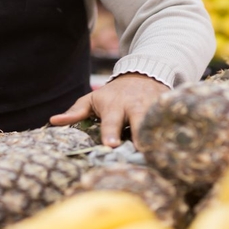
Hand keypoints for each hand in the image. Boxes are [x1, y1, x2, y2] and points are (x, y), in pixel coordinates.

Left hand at [50, 73, 167, 146]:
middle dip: (139, 134)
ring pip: (157, 121)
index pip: (111, 121)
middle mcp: (135, 106)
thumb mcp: (93, 99)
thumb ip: (76, 111)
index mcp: (114, 105)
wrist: (143, 74)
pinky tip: (175, 146)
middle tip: (141, 150)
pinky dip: (173, 132)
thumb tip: (53, 121)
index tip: (111, 145)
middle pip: (138, 121)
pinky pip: (171, 121)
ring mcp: (153, 107)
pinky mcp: (168, 108)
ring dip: (159, 136)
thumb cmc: (114, 94)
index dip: (111, 133)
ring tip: (161, 153)